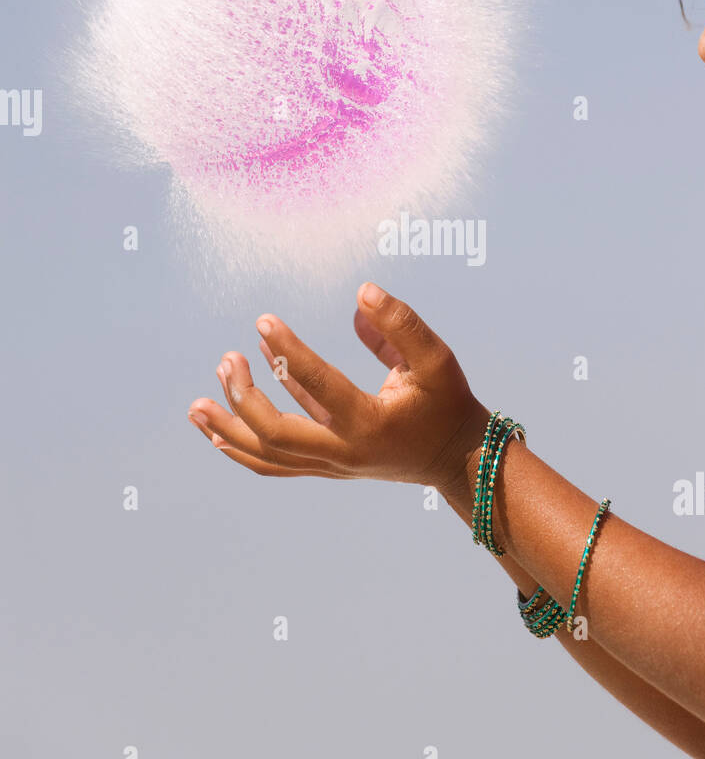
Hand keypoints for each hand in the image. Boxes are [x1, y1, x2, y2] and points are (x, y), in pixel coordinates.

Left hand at [187, 281, 489, 495]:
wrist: (455, 458)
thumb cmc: (446, 402)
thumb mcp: (437, 358)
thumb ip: (402, 324)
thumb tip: (362, 291)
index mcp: (370, 423)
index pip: (318, 385)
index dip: (288, 351)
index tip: (263, 320)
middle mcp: (345, 452)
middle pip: (276, 436)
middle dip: (243, 398)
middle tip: (225, 359)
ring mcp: (332, 466)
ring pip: (267, 457)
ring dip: (229, 429)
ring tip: (195, 404)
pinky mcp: (326, 467)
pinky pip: (275, 464)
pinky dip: (242, 449)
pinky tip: (216, 429)